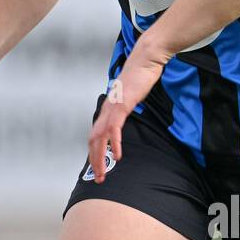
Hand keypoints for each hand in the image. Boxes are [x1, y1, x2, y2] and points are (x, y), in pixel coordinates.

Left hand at [86, 34, 171, 182]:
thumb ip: (126, 108)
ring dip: (100, 157)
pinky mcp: (122, 105)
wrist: (145, 60)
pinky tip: (117, 155)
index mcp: (108, 110)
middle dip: (95, 161)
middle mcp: (106, 110)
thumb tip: (126, 117)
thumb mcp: (131, 97)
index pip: (95, 136)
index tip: (99, 169)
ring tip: (104, 173)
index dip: (95, 154)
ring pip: (100, 137)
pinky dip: (114, 143)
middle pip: (93, 140)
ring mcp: (113, 107)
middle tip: (99, 179)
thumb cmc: (140, 77)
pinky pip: (114, 128)